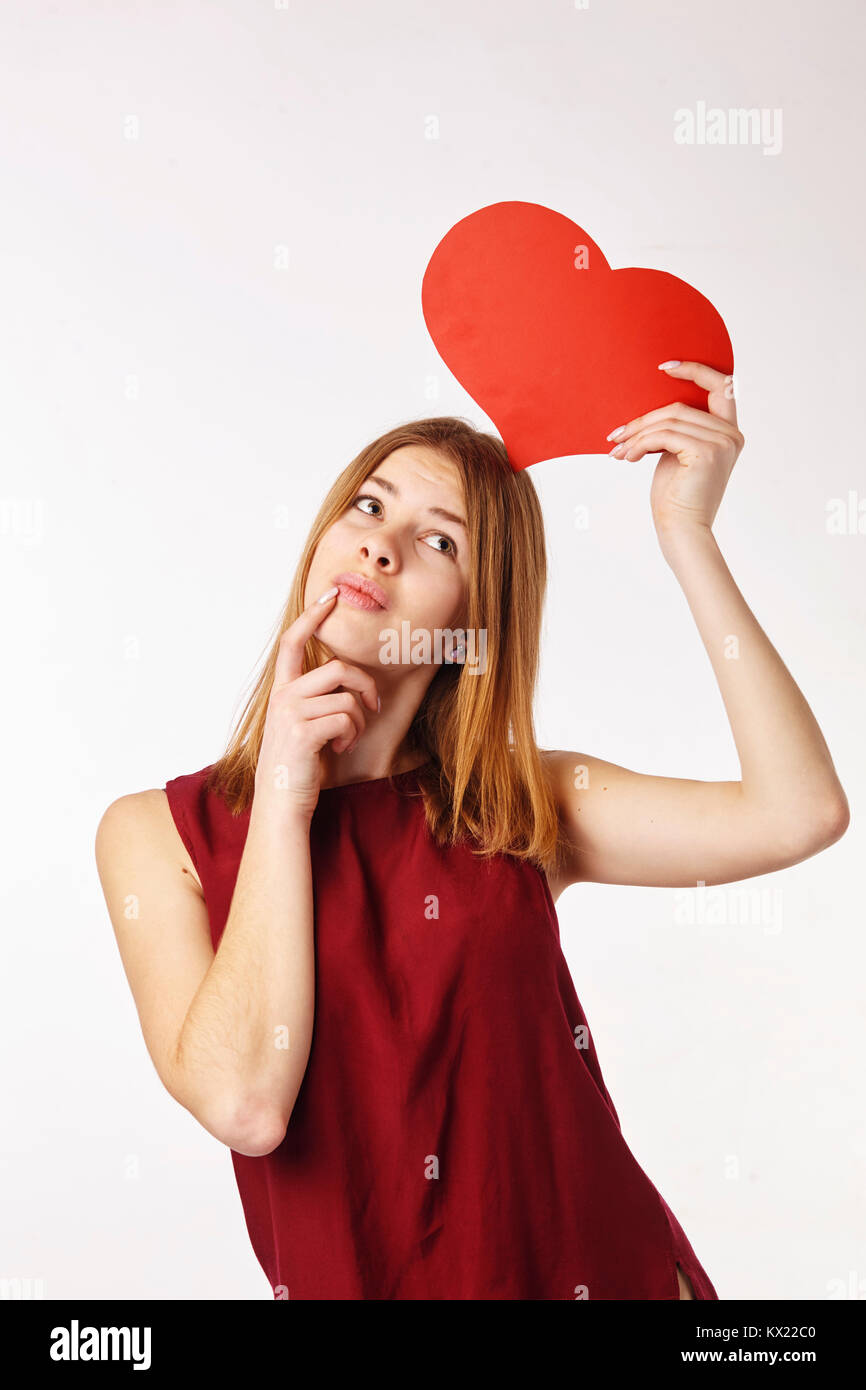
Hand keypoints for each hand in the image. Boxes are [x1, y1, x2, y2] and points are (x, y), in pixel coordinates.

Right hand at [253, 590, 379, 821]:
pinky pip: (346, 719)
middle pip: (338, 668)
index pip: (293, 641)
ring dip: (358, 722)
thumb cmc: (298, 767)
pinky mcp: (301, 732)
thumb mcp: (301, 726)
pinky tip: (337, 750)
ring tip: (345, 741)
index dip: (312, 615)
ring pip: (347, 697)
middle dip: (366, 685)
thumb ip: (315, 700)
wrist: (281, 804)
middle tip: (372, 707)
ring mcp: (290, 713)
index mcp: (282, 691)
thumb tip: (349, 681)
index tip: (331, 595)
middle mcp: (282, 697)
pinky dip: (351, 736)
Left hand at [606, 360, 743, 544]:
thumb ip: (677, 430)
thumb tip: (651, 412)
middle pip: (680, 407)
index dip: (695, 370)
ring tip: (618, 450)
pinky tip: (627, 457)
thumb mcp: (677, 454)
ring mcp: (721, 442)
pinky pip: (663, 436)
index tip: (664, 367)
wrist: (681, 529)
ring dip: (636, 434)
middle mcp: (731, 434)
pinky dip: (639, 445)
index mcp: (729, 432)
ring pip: (668, 420)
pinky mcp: (706, 452)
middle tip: (617, 435)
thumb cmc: (676, 497)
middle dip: (643, 420)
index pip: (722, 386)